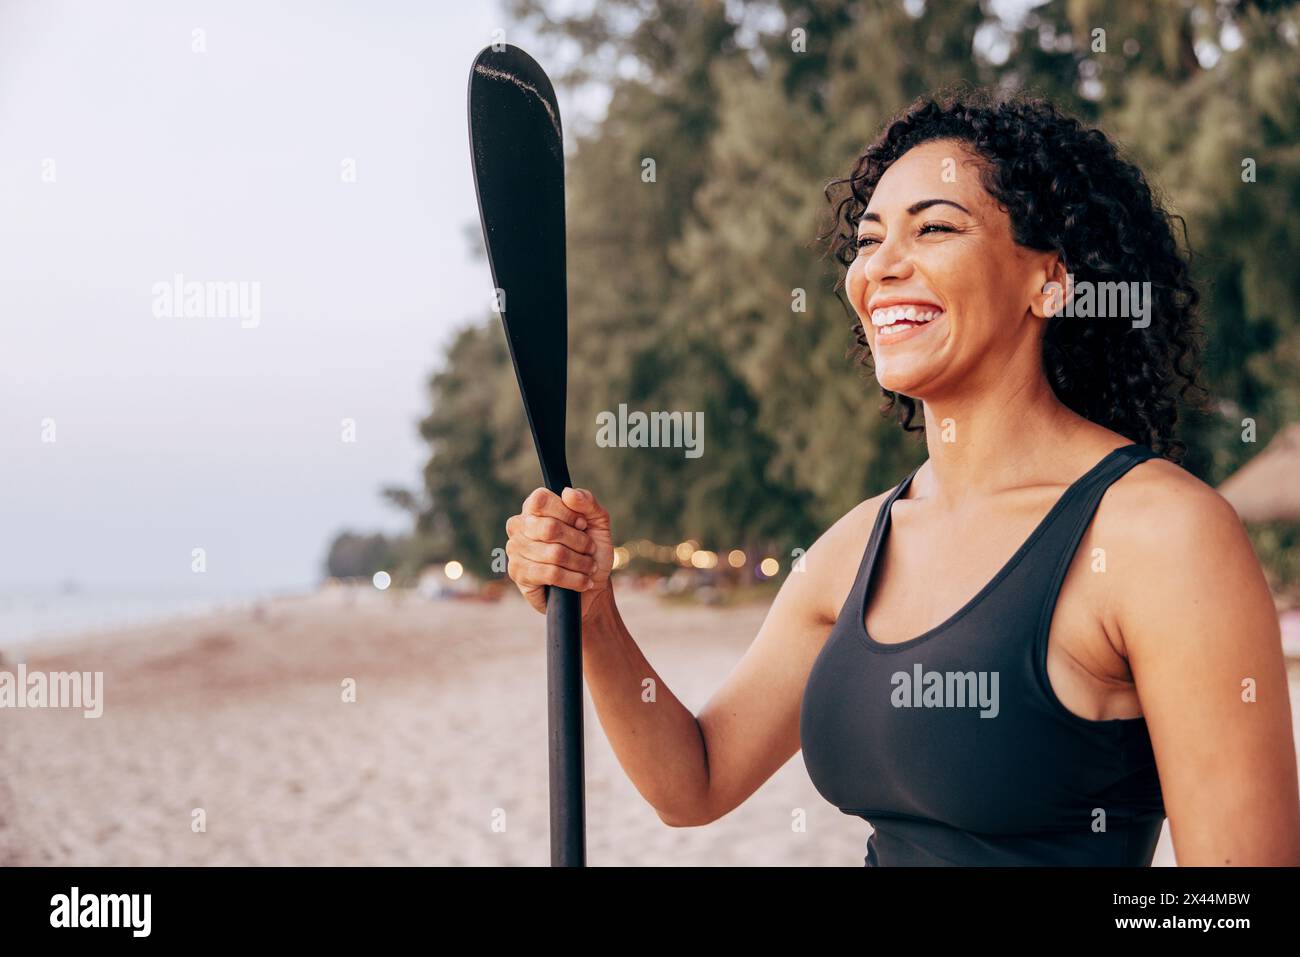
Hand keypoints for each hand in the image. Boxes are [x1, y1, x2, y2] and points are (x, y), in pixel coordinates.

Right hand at [505, 486, 614, 618]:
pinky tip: (583, 581)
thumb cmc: (591, 551)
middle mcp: (519, 526)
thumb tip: (568, 492)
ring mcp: (514, 549)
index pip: (541, 500)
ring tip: (589, 567)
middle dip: (579, 541)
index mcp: (534, 509)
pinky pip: (551, 573)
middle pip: (550, 528)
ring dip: (581, 562)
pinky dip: (574, 579)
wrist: (591, 587)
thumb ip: (587, 502)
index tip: (582, 524)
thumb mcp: (598, 522)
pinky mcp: (518, 573)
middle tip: (589, 549)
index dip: (567, 513)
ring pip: (554, 553)